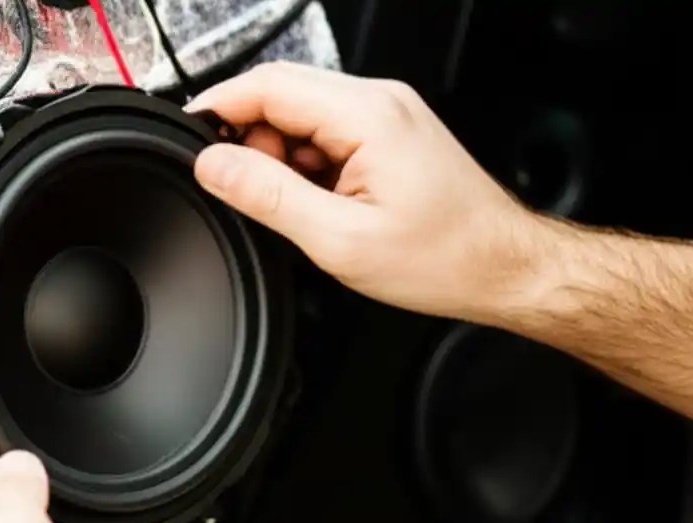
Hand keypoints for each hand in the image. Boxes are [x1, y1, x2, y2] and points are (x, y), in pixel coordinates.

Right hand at [188, 62, 549, 325]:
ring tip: (302, 208)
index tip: (190, 140)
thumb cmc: (443, 257)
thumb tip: (213, 165)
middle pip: (280, 93)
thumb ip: (268, 197)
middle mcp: (378, 100)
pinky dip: (305, 165)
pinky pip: (323, 133)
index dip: (218, 108)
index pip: (267, 84)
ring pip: (299, 115)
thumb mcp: (338, 239)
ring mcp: (384, 113)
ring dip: (279, 156)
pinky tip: (322, 203)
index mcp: (367, 115)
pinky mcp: (386, 132)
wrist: (501, 268)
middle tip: (252, 193)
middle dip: (249, 139)